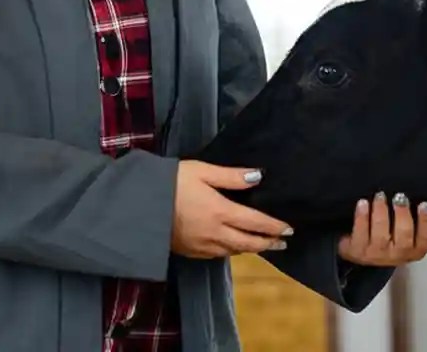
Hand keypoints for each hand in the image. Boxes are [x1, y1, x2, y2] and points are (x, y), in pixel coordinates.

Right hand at [170, 161, 292, 258]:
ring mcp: (202, 246)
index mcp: (221, 212)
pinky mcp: (191, 252)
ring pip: (235, 251)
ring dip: (252, 248)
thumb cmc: (170, 183)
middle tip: (283, 243)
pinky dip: (232, 251)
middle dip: (269, 243)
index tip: (289, 229)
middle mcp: (215, 233)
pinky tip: (234, 246)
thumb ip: (231, 176)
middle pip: (249, 243)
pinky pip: (218, 255)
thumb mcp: (201, 171)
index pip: (256, 223)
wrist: (137, 207)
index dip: (274, 227)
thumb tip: (258, 176)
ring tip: (262, 245)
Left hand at [338, 191, 426, 265]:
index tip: (424, 204)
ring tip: (380, 196)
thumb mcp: (408, 235)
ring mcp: (376, 255)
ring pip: (381, 235)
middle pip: (404, 236)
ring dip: (381, 212)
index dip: (426, 222)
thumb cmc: (389, 238)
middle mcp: (396, 256)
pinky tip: (363, 203)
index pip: (425, 239)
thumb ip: (421, 225)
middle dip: (402, 215)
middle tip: (399, 197)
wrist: (360, 251)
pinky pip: (360, 234)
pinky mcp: (357, 251)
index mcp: (414, 250)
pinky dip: (362, 217)